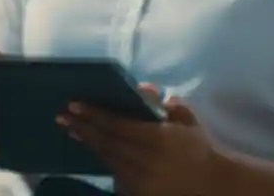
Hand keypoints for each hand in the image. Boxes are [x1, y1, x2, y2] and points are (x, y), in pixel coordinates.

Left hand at [58, 85, 216, 195]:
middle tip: (62, 117)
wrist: (212, 186)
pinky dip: (104, 160)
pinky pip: (115, 174)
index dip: (94, 115)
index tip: (74, 105)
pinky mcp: (138, 193)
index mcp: (157, 139)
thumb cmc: (198, 149)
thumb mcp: (187, 121)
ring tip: (72, 131)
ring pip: (108, 158)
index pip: (118, 125)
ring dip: (89, 144)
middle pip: (106, 142)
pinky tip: (93, 149)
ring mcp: (140, 180)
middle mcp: (145, 160)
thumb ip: (167, 104)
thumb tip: (146, 88)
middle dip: (83, 128)